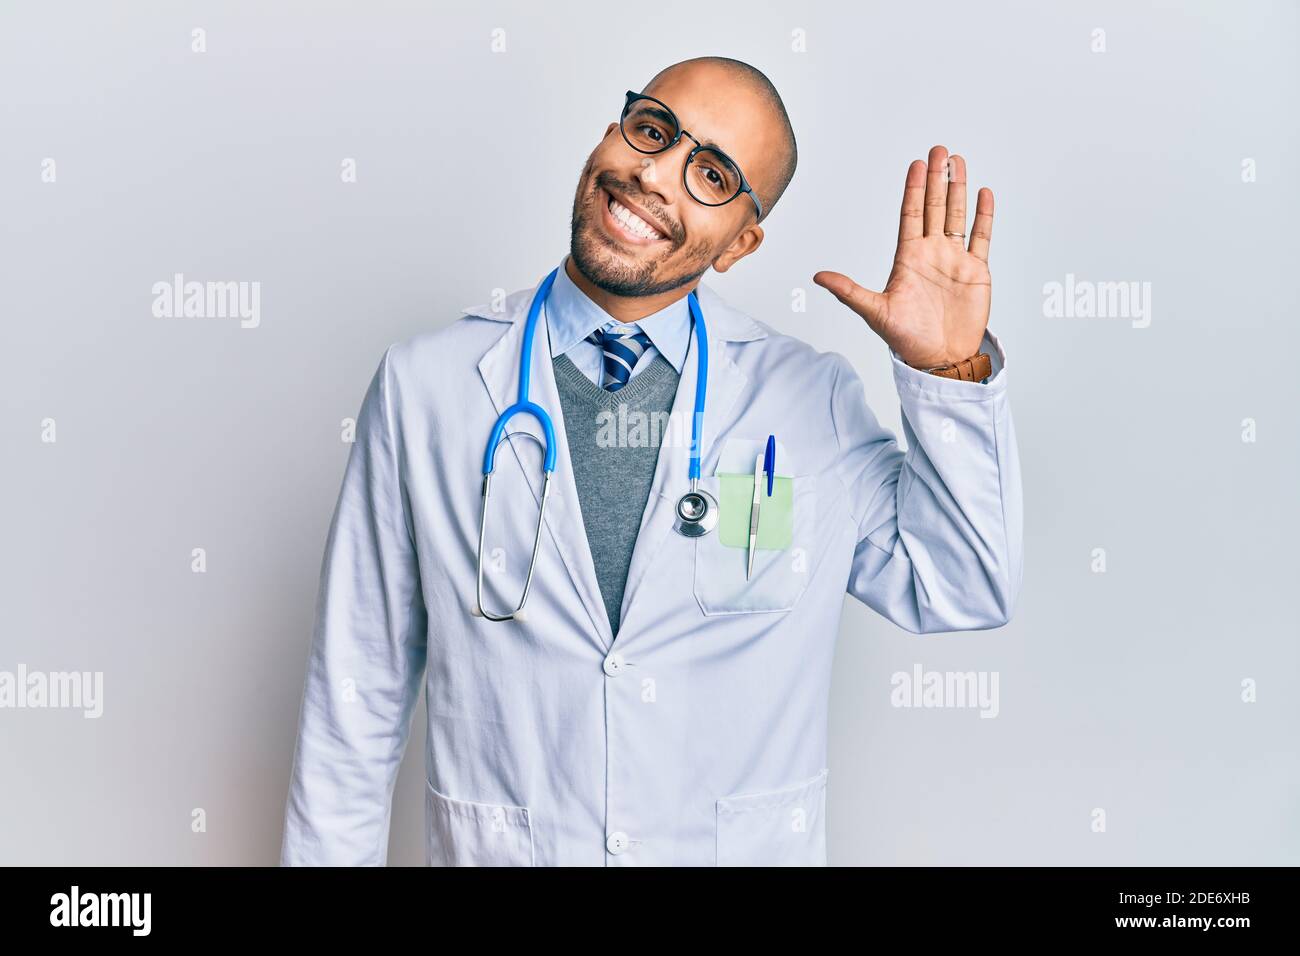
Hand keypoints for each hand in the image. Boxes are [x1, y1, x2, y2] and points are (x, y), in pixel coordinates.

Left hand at [813, 145, 993, 368]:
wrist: (940, 358)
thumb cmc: (907, 339)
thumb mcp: (875, 312)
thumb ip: (849, 291)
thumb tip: (819, 276)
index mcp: (908, 258)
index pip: (910, 215)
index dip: (914, 190)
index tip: (917, 165)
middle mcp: (931, 253)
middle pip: (934, 207)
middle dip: (937, 179)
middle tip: (939, 150)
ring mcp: (954, 259)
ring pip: (956, 215)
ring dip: (958, 189)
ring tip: (959, 162)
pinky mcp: (975, 270)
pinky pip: (981, 237)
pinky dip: (983, 216)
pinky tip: (984, 194)